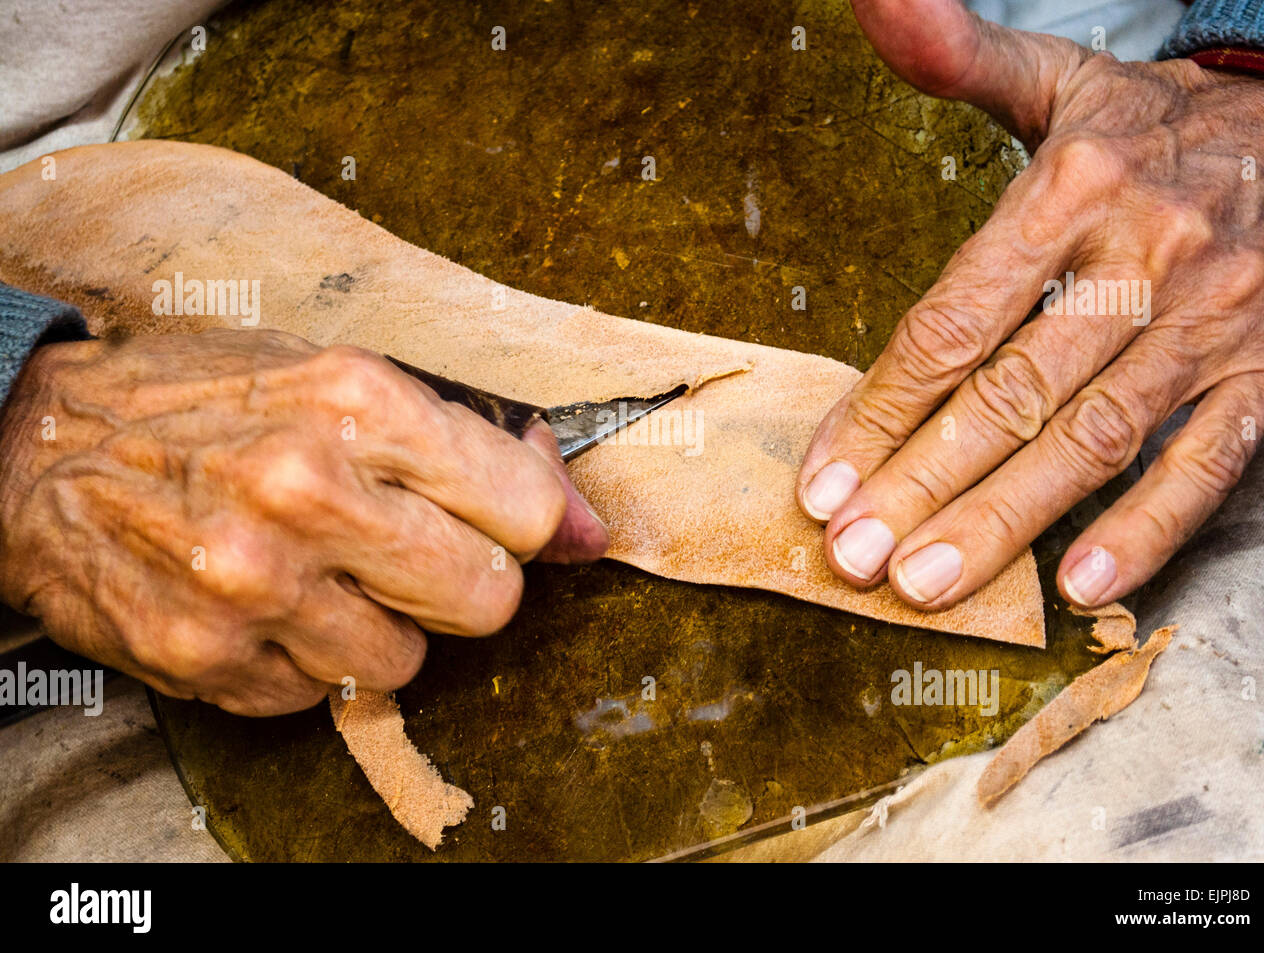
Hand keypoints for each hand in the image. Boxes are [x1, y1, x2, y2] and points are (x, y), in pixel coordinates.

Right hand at [0, 330, 607, 714]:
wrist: (36, 445)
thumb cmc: (202, 400)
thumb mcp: (339, 376)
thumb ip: (473, 447)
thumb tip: (588, 527)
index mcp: (356, 402)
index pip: (524, 510)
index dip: (529, 523)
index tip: (504, 522)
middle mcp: (306, 493)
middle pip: (488, 600)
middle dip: (464, 583)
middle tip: (410, 551)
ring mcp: (253, 586)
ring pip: (407, 663)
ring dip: (381, 626)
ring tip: (321, 573)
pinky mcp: (208, 658)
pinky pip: (323, 695)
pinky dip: (309, 659)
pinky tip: (267, 604)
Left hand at [799, 0, 1263, 610]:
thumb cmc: (1152, 125)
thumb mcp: (1055, 78)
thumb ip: (956, 54)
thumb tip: (874, 1)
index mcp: (1076, 189)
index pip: (955, 320)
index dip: (882, 406)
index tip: (827, 478)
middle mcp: (1147, 259)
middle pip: (1015, 391)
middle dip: (925, 480)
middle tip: (857, 553)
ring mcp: (1215, 323)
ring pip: (1096, 438)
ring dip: (1009, 519)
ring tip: (931, 582)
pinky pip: (1211, 463)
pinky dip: (1149, 528)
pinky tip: (1084, 585)